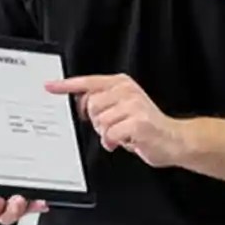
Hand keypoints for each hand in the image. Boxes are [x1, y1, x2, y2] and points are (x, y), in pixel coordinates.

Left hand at [46, 73, 187, 167]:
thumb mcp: (123, 107)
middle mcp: (127, 90)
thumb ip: (103, 102)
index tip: (49, 86)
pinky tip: (123, 142)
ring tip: (121, 134)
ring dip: (106, 134)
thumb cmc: (146, 126)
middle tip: (111, 127)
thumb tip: (79, 104)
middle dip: (96, 122)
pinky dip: (112, 142)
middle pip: (90, 105)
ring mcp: (133, 105)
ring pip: (99, 121)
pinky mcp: (138, 122)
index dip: (66, 85)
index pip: (88, 82)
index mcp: (121, 83)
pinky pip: (110, 134)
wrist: (175, 140)